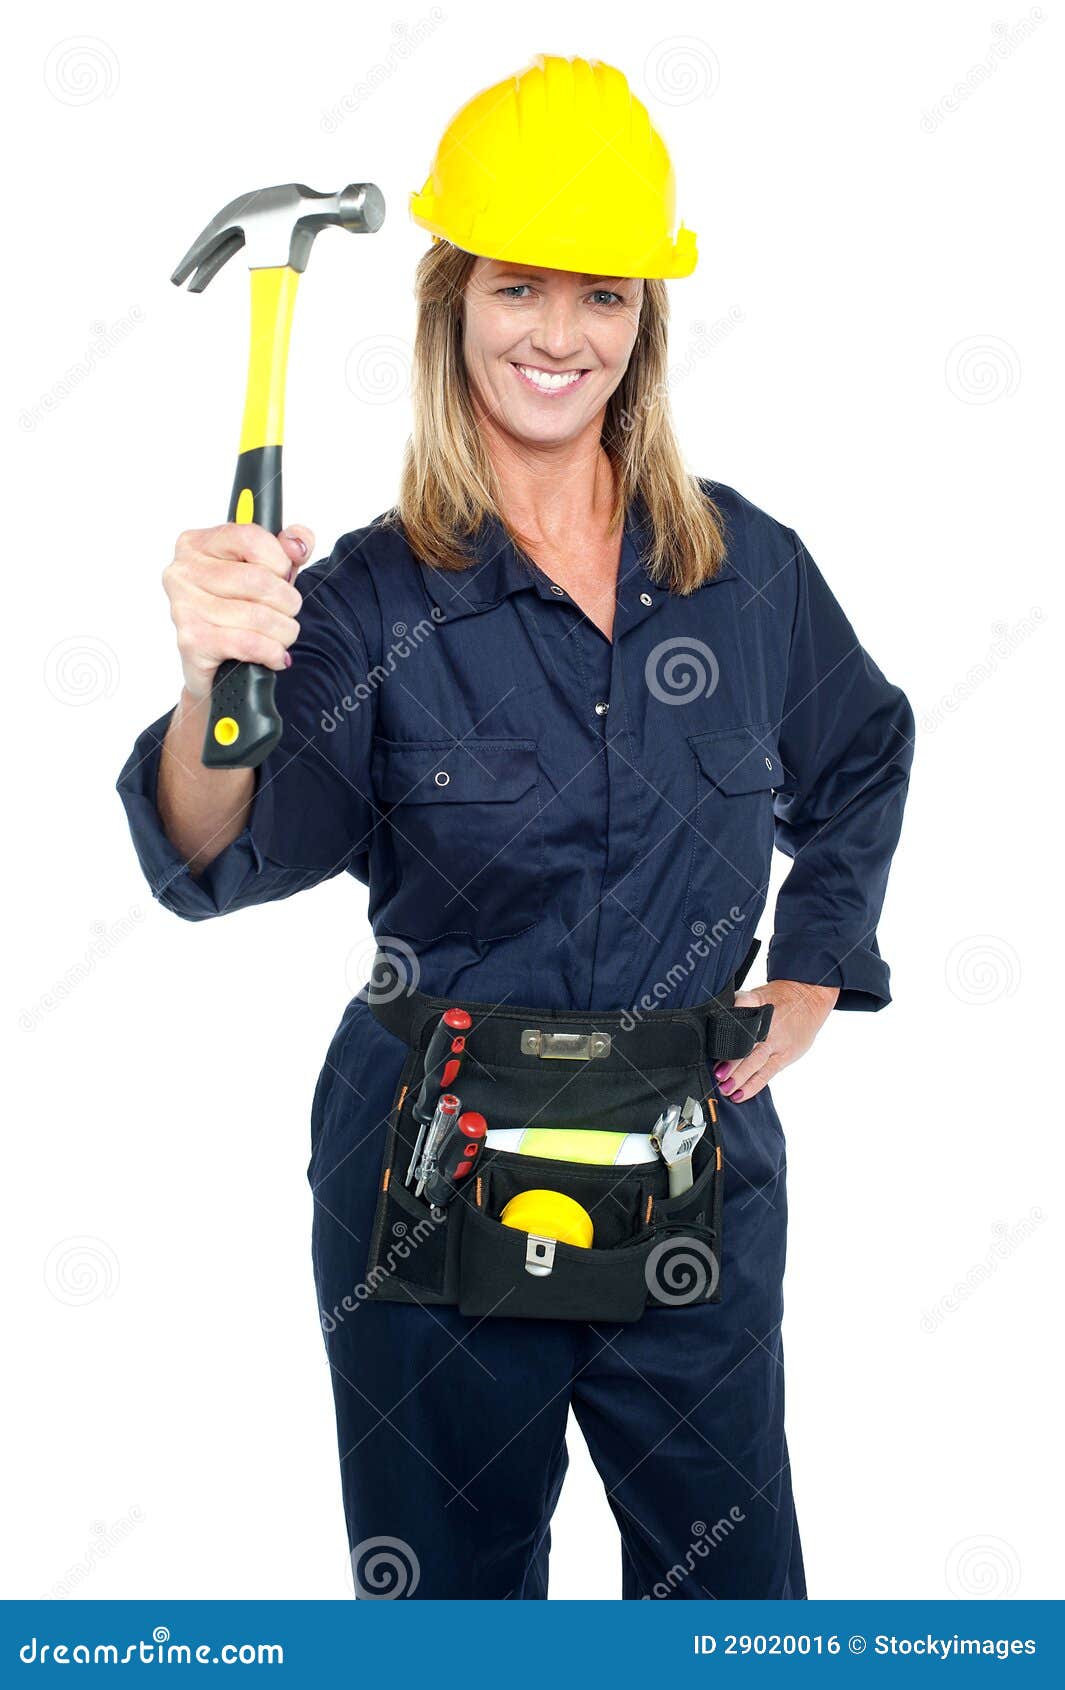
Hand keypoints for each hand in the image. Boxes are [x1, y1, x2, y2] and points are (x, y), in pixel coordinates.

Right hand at [163, 521, 313, 701]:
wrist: (213, 667)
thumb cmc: (236, 613)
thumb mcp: (266, 573)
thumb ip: (287, 549)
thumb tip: (298, 543)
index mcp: (197, 544)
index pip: (249, 537)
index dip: (279, 560)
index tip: (284, 576)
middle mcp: (184, 572)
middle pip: (258, 580)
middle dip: (287, 601)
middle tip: (287, 613)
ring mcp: (184, 607)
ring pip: (257, 615)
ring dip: (283, 630)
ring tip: (282, 635)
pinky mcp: (192, 641)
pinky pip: (248, 643)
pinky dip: (272, 651)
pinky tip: (274, 655)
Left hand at [714, 979, 839, 1102]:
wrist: (809, 1001)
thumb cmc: (779, 999)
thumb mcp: (758, 995)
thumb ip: (740, 1003)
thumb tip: (719, 1014)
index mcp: (759, 1015)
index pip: (740, 1029)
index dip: (727, 1042)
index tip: (714, 1054)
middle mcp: (769, 1031)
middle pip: (749, 1049)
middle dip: (733, 1065)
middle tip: (718, 1077)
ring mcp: (777, 1046)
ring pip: (757, 1064)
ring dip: (741, 1078)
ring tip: (727, 1090)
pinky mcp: (784, 1058)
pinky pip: (767, 1074)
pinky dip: (754, 1085)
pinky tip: (741, 1095)